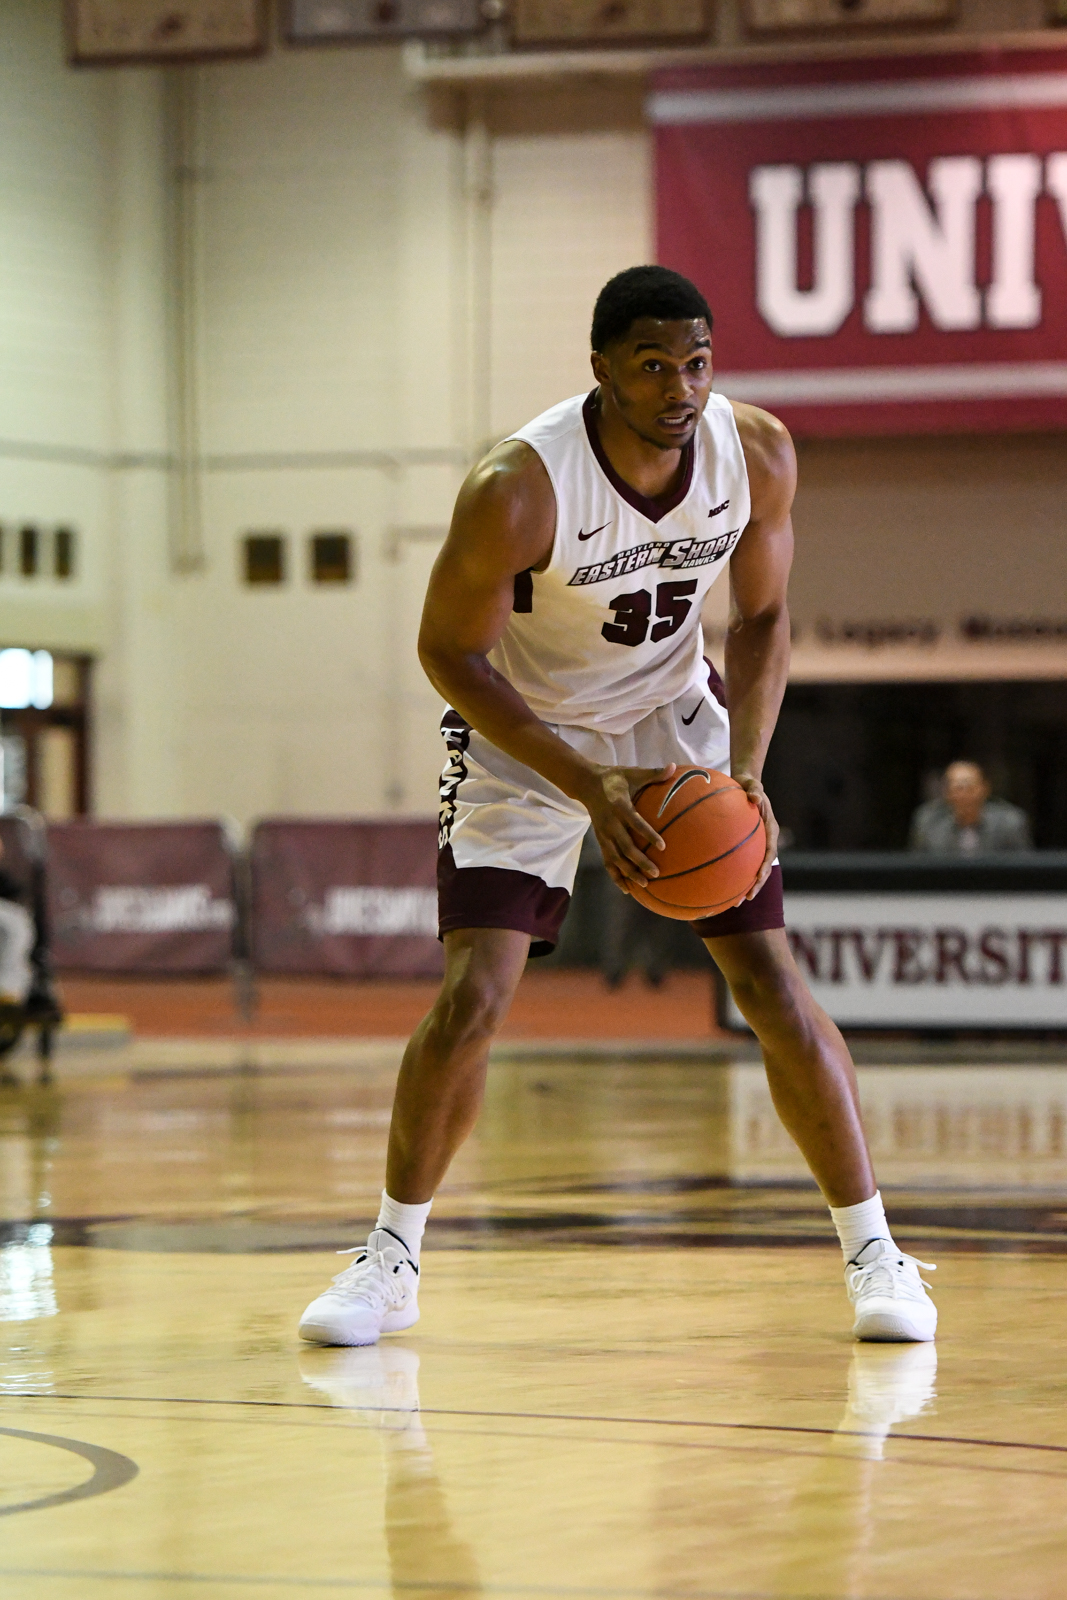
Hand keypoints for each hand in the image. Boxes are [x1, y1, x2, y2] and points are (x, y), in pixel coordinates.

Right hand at [582, 763, 676, 892]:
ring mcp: (603, 834)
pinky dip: (616, 876)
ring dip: (629, 872)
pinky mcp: (601, 841)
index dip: (648, 834)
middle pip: (625, 846)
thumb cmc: (614, 778)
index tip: (662, 846)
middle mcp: (610, 823)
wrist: (586, 784)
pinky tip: (626, 889)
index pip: (635, 822)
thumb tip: (674, 767)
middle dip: (640, 861)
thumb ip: (654, 773)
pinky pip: (608, 861)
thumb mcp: (633, 773)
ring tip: (645, 884)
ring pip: (616, 858)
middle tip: (656, 872)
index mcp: (619, 806)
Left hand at [733, 772, 777, 900]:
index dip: (765, 866)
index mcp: (770, 830)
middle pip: (763, 868)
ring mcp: (756, 846)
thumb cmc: (749, 785)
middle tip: (745, 898)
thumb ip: (755, 790)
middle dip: (756, 885)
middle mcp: (765, 842)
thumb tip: (754, 796)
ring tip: (733, 903)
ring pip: (752, 870)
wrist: (748, 786)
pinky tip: (716, 886)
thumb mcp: (753, 784)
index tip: (758, 876)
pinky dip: (731, 875)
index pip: (770, 852)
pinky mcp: (745, 847)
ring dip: (745, 886)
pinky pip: (739, 863)